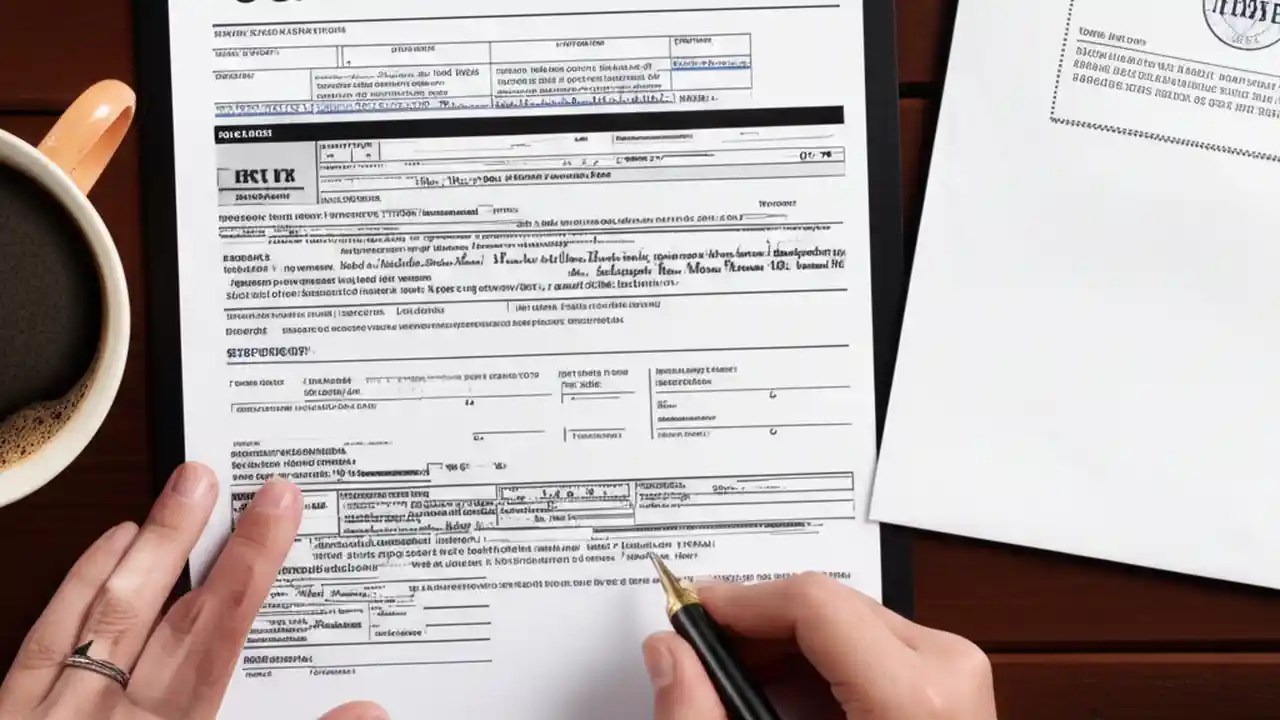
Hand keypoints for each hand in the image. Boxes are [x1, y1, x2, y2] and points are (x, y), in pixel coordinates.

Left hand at [0, 463, 386, 719]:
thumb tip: (368, 713)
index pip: (218, 637)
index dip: (252, 566)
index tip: (277, 509)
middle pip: (162, 614)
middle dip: (196, 539)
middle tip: (222, 474)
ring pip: (103, 618)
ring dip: (142, 547)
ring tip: (176, 490)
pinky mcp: (14, 719)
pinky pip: (43, 645)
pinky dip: (76, 590)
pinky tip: (105, 550)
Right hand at [642, 573, 996, 719]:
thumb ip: (706, 719)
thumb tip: (670, 656)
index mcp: (912, 699)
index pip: (814, 603)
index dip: (743, 603)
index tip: (696, 614)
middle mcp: (945, 670)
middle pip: (830, 604)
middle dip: (757, 625)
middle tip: (703, 650)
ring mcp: (954, 673)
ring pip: (848, 618)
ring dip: (785, 643)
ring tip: (739, 680)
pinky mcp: (948, 682)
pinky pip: (872, 643)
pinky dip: (818, 661)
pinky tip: (783, 695)